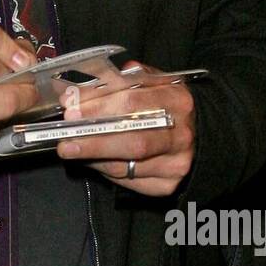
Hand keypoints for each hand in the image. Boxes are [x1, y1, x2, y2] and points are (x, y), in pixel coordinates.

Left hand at [54, 62, 195, 196]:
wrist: (200, 133)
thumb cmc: (166, 105)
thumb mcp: (151, 83)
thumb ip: (121, 81)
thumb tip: (86, 85)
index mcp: (177, 99)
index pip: (132, 102)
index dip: (98, 106)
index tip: (71, 109)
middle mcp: (181, 134)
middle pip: (132, 139)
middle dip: (94, 140)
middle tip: (66, 139)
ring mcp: (177, 162)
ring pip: (127, 165)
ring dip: (94, 157)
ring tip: (72, 149)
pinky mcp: (168, 184)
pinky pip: (129, 181)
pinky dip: (105, 171)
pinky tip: (92, 161)